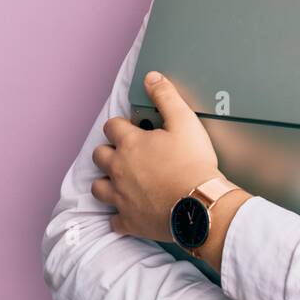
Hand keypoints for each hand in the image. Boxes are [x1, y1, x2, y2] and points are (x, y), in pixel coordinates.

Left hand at [90, 71, 218, 241]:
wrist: (201, 205)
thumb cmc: (194, 164)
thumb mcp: (185, 121)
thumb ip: (166, 97)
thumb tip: (151, 78)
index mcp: (131, 144)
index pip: (112, 126)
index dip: (121, 125)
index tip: (131, 128)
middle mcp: (119, 169)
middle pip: (98, 155)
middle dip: (109, 151)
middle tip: (126, 152)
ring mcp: (121, 196)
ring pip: (98, 187)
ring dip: (106, 182)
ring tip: (120, 180)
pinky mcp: (129, 221)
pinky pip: (114, 220)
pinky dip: (119, 215)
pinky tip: (128, 211)